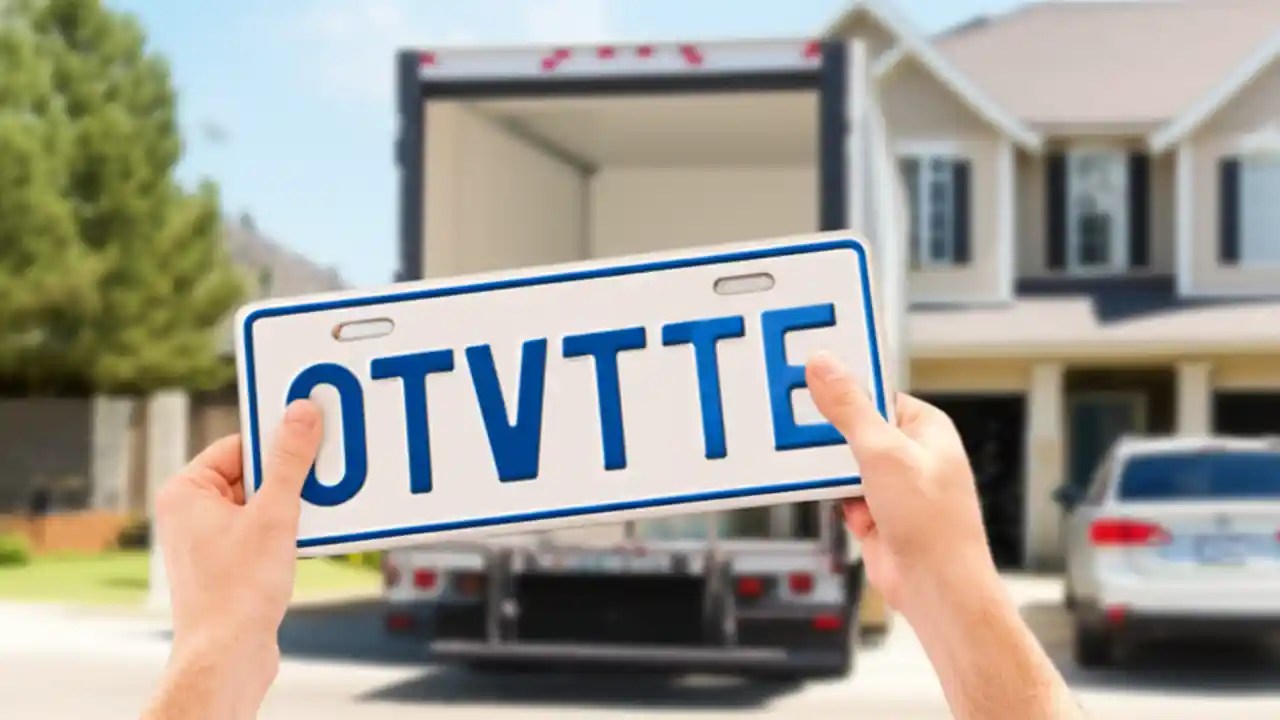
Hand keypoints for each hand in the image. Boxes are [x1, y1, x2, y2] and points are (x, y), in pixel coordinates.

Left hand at [143, 400, 322, 719]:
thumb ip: (290, 460)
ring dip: (291, 509)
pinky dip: (286, 532)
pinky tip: (304, 543)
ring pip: (262, 504)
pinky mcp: (226, 563)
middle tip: (317, 484)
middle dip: (289, 481)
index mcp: (185, 491)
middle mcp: (190, 512)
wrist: (229, 656)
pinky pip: (262, 530)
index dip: (277, 447)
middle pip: (253, 473)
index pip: (239, 445)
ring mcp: (207, 540)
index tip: (312, 442)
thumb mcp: (274, 513)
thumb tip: (301, 412)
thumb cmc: (237, 591)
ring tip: (307, 522)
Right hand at [805, 352, 996, 612]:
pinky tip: (842, 508)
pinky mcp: (876, 512)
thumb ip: (849, 408)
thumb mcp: (883, 453)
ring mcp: (893, 484)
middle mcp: (911, 453)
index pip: (876, 392)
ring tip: (827, 476)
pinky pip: (840, 492)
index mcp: (925, 427)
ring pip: (843, 462)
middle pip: (854, 427)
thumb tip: (826, 366)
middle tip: (803, 430)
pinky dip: (835, 500)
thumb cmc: (933, 524)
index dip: (845, 387)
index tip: (810, 378)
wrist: (935, 589)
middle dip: (832, 437)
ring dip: (833, 474)